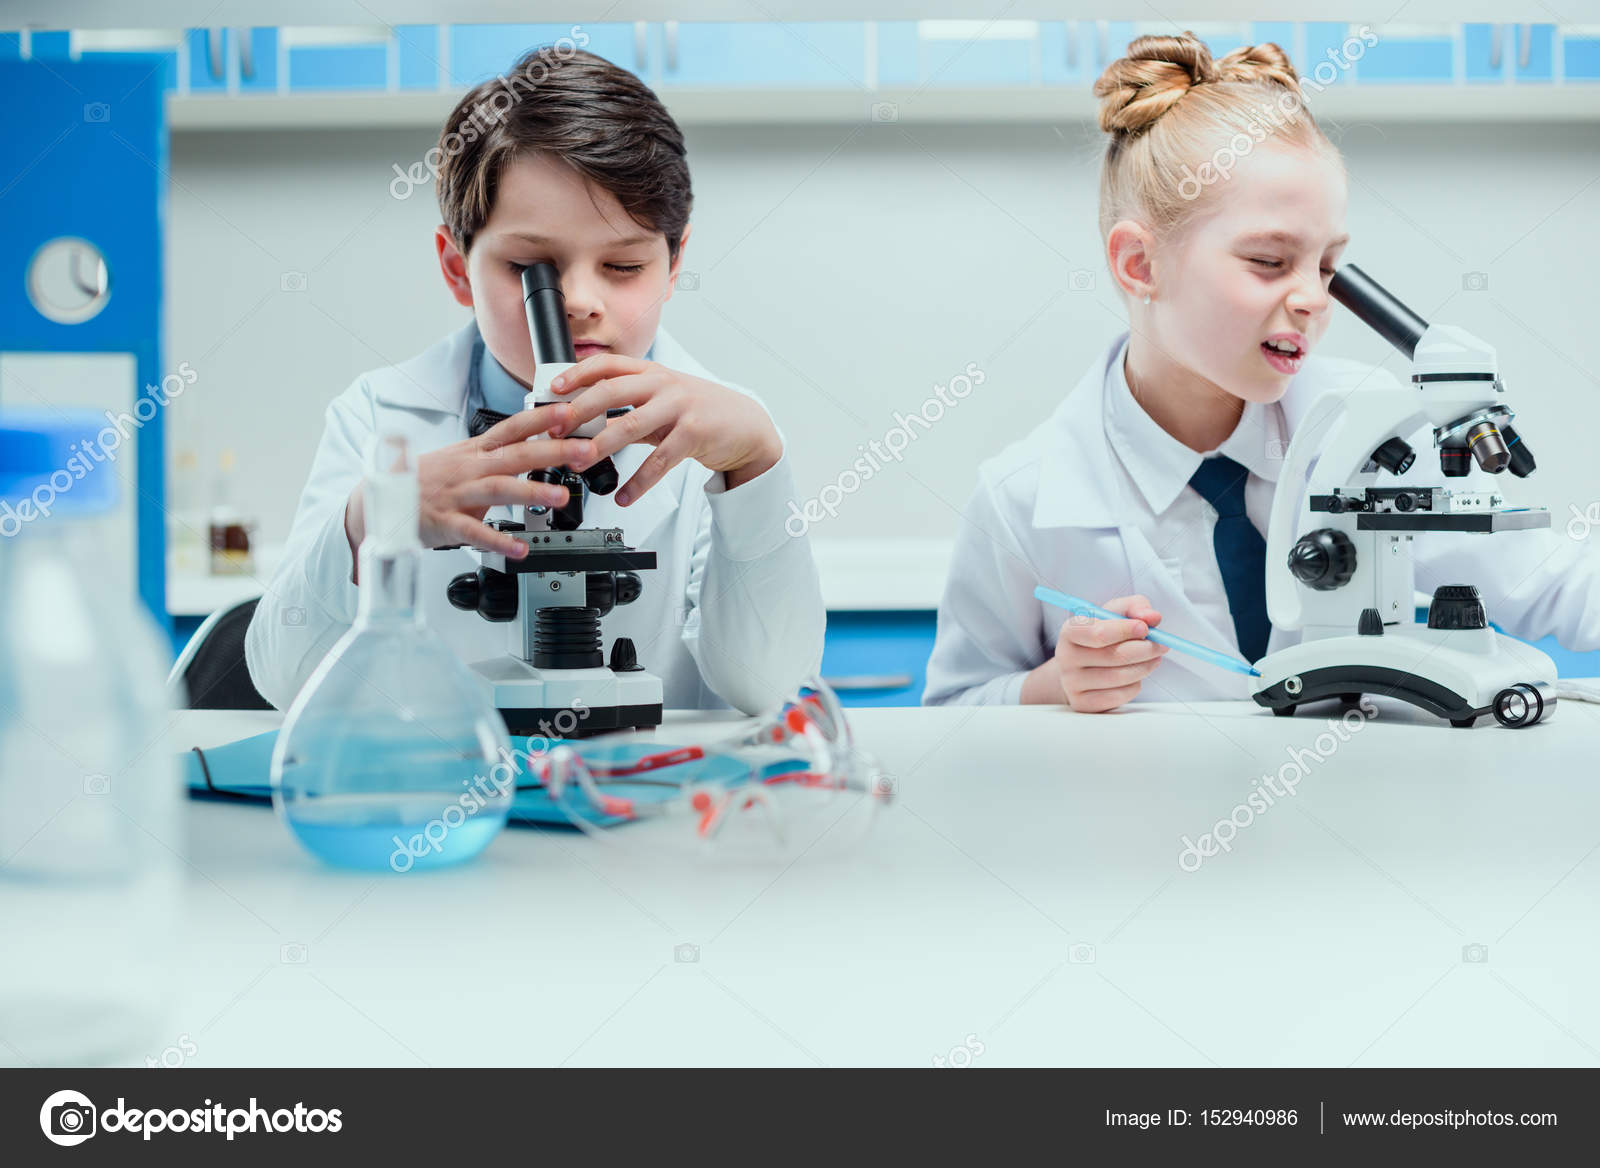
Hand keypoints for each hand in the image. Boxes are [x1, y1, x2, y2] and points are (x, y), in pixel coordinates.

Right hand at [344, 404, 596, 574]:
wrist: (380, 502)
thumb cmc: (425, 482)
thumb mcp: (461, 460)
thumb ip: (496, 456)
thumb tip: (533, 444)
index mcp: (475, 452)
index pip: (512, 429)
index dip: (541, 419)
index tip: (569, 412)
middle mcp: (468, 468)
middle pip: (515, 455)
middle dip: (553, 452)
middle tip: (584, 451)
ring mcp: (457, 494)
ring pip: (499, 489)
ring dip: (532, 492)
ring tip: (561, 497)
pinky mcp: (446, 523)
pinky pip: (475, 532)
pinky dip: (498, 540)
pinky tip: (520, 548)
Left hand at [546, 354, 782, 505]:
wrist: (746, 425)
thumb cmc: (698, 412)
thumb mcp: (661, 403)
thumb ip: (627, 411)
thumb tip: (585, 424)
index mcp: (651, 372)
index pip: (608, 365)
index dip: (577, 374)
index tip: (553, 390)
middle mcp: (663, 384)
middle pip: (612, 390)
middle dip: (579, 410)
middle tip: (555, 430)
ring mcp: (680, 407)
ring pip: (632, 424)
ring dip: (600, 445)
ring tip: (579, 462)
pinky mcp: (694, 434)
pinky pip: (660, 461)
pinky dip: (639, 482)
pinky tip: (624, 496)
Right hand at [1022, 594, 1168, 712]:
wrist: (1080, 667)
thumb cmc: (1102, 635)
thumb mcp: (1115, 613)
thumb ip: (1135, 607)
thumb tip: (1153, 617)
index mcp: (1070, 631)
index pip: (1098, 633)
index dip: (1125, 630)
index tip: (1145, 628)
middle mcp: (1066, 657)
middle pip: (1114, 656)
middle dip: (1145, 649)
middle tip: (1162, 645)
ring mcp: (1071, 683)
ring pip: (1120, 677)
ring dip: (1145, 667)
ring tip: (1153, 659)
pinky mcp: (1082, 703)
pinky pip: (1119, 696)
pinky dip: (1134, 686)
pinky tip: (1134, 676)